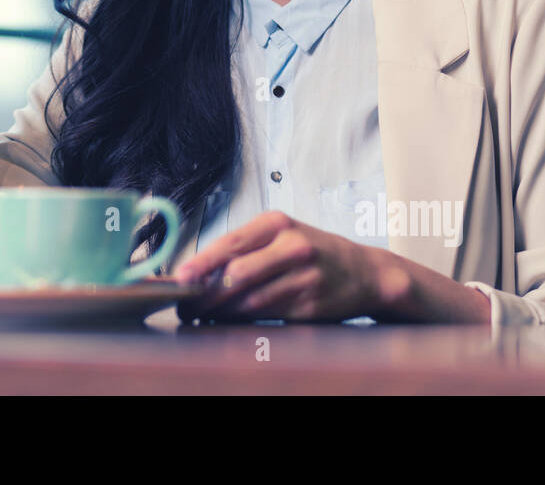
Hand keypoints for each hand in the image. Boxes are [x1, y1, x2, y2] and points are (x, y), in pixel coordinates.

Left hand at [174, 211, 402, 322]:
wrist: (364, 271)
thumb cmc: (312, 252)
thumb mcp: (281, 235)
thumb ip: (244, 248)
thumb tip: (198, 273)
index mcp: (277, 223)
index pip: (229, 243)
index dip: (200, 264)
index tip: (179, 279)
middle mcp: (291, 246)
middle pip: (236, 274)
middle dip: (205, 295)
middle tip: (187, 306)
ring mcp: (304, 276)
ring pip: (249, 299)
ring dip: (221, 312)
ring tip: (204, 315)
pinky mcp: (311, 304)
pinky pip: (267, 315)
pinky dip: (245, 320)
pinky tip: (232, 320)